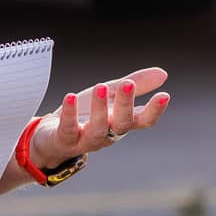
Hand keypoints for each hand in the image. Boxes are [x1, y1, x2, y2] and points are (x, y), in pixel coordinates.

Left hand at [30, 68, 169, 168]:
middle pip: (122, 124)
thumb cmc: (85, 115)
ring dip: (100, 109)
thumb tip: (164, 74)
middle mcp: (107, 134)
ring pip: (97, 129)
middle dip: (126, 105)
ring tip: (101, 87)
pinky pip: (68, 129)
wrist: (51, 138)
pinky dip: (70, 114)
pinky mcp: (64, 140)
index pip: (143, 121)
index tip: (164, 95)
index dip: (154, 111)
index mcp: (120, 122)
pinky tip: (70, 97)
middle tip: (128, 83)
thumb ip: (135, 85)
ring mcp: (86, 140)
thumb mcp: (111, 96)